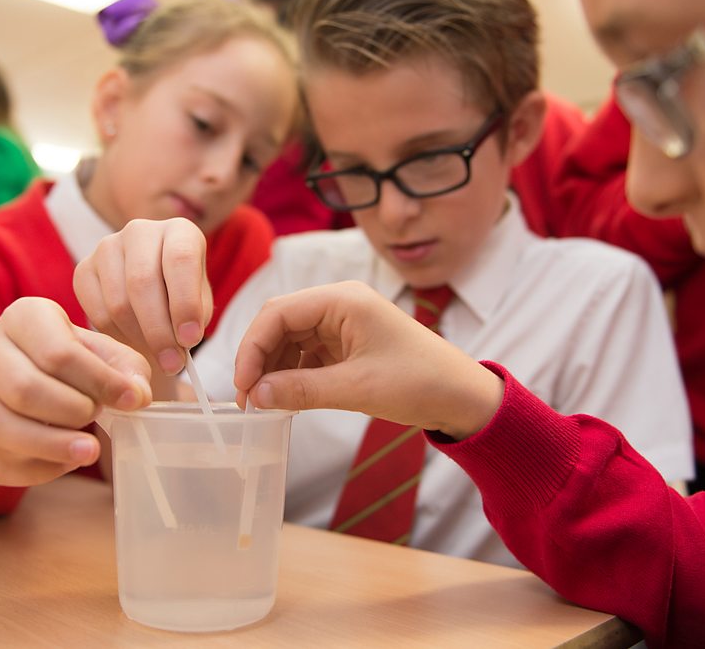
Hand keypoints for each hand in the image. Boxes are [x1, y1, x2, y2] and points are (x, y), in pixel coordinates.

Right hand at [0, 297, 152, 486]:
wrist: (14, 378)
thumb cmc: (66, 362)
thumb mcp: (98, 351)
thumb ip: (125, 368)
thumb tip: (138, 395)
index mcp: (22, 318)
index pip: (59, 352)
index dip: (100, 381)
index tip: (132, 400)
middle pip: (25, 389)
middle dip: (71, 410)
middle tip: (98, 416)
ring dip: (51, 444)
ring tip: (90, 451)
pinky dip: (36, 468)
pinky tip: (65, 461)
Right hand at [74, 218, 212, 376]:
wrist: (151, 301)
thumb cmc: (183, 302)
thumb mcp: (200, 306)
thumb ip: (195, 316)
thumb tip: (182, 338)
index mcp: (180, 231)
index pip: (180, 259)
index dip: (185, 303)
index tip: (191, 340)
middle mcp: (141, 231)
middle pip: (143, 281)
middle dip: (160, 331)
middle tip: (173, 364)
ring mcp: (107, 247)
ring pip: (118, 301)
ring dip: (140, 338)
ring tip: (158, 359)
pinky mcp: (83, 269)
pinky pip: (97, 311)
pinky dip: (116, 336)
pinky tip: (134, 345)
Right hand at [233, 281, 503, 439]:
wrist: (461, 396)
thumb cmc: (420, 382)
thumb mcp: (357, 388)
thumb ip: (302, 390)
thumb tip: (256, 396)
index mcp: (343, 299)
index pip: (278, 313)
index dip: (252, 347)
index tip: (242, 386)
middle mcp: (339, 304)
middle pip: (279, 324)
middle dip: (258, 360)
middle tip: (247, 401)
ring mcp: (342, 324)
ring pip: (289, 341)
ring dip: (273, 370)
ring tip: (263, 405)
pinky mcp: (346, 345)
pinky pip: (306, 355)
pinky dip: (291, 376)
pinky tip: (285, 399)